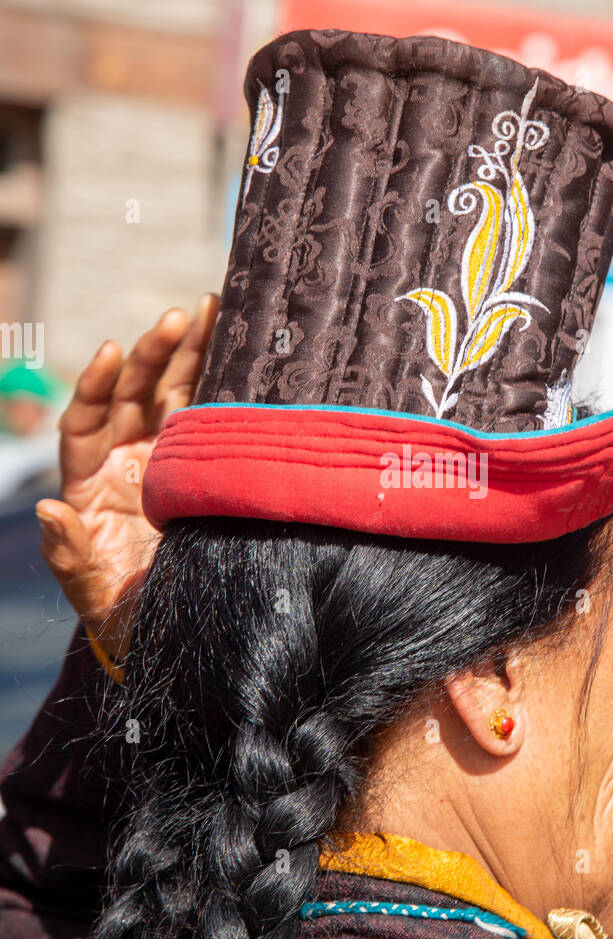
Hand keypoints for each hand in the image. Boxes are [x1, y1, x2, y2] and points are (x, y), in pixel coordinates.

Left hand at [35, 295, 219, 663]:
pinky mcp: (202, 465)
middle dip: (152, 353)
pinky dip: (221, 380)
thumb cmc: (123, 617)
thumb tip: (46, 511)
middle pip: (133, 394)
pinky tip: (239, 347)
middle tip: (179, 316)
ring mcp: (165, 459)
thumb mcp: (94, 594)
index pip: (84, 421)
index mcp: (90, 484)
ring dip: (190, 352)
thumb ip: (70, 555)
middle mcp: (125, 461)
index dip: (94, 385)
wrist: (170, 629)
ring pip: (172, 393)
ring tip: (213, 308)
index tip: (110, 351)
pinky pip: (208, 413)